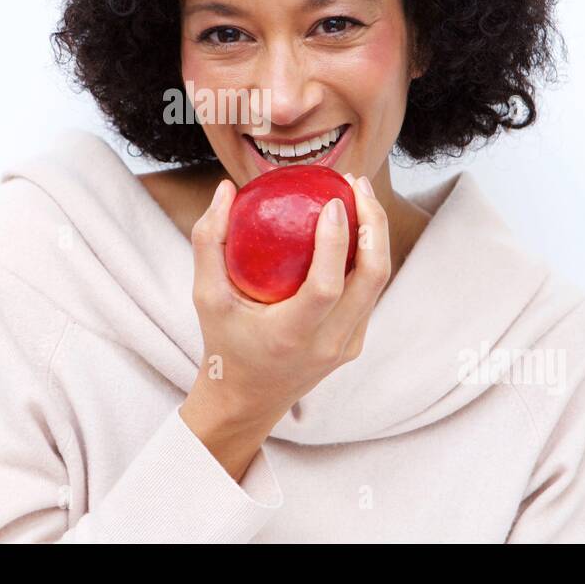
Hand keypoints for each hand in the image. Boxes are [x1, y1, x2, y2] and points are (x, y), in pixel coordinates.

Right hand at [184, 172, 392, 431]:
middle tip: (356, 184)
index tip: (333, 202)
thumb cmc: (223, 342)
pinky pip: (369, 292)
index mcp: (291, 335)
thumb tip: (226, 189)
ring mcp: (347, 345)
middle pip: (372, 279)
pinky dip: (368, 255)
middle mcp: (328, 344)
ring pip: (378, 283)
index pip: (326, 286)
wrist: (247, 399)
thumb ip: (208, 241)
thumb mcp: (205, 296)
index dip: (336, 243)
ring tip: (361, 195)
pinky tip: (356, 225)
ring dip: (376, 235)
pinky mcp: (355, 342)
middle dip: (374, 224)